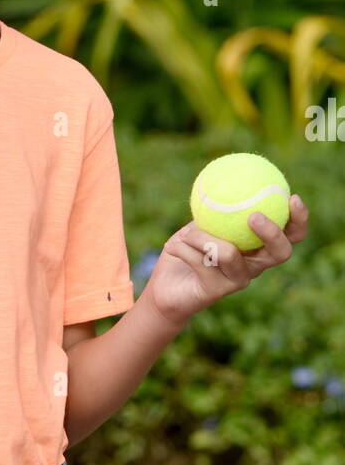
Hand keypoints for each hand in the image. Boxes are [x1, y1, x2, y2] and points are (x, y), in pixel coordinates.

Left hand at [145, 194, 308, 327]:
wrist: (166, 287)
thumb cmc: (187, 249)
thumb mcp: (200, 221)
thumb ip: (215, 205)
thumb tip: (224, 174)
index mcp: (258, 246)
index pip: (291, 235)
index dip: (299, 219)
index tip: (292, 197)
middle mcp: (254, 265)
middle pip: (280, 252)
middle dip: (272, 233)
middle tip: (254, 216)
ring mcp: (237, 280)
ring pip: (231, 254)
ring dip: (203, 238)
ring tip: (186, 232)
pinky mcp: (217, 291)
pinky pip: (203, 262)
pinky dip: (184, 249)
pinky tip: (172, 246)